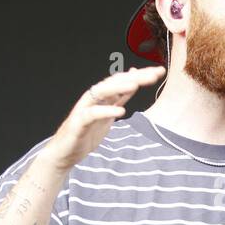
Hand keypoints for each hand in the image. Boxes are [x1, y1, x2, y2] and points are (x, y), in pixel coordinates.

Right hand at [41, 66, 165, 171]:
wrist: (64, 153)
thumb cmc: (86, 133)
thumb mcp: (109, 113)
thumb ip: (120, 96)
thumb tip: (133, 79)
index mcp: (102, 97)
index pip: (123, 80)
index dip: (141, 75)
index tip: (159, 71)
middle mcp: (93, 98)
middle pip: (115, 82)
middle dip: (135, 77)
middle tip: (154, 74)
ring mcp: (85, 109)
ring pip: (102, 92)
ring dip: (119, 87)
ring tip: (135, 84)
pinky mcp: (78, 122)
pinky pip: (92, 114)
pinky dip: (106, 111)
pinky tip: (120, 111)